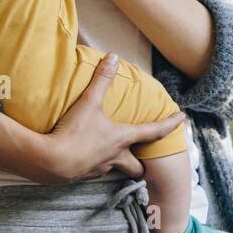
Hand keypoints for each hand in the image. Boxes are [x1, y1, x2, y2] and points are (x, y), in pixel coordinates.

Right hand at [38, 53, 186, 182]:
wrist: (50, 162)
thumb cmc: (74, 132)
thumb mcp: (89, 102)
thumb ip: (102, 79)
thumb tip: (113, 57)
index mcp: (121, 138)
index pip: (153, 131)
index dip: (170, 124)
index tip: (183, 119)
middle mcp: (115, 157)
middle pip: (138, 167)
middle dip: (144, 164)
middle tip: (146, 159)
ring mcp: (99, 169)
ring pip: (116, 170)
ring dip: (119, 164)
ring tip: (114, 155)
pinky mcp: (83, 175)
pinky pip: (96, 171)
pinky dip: (96, 164)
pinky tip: (88, 157)